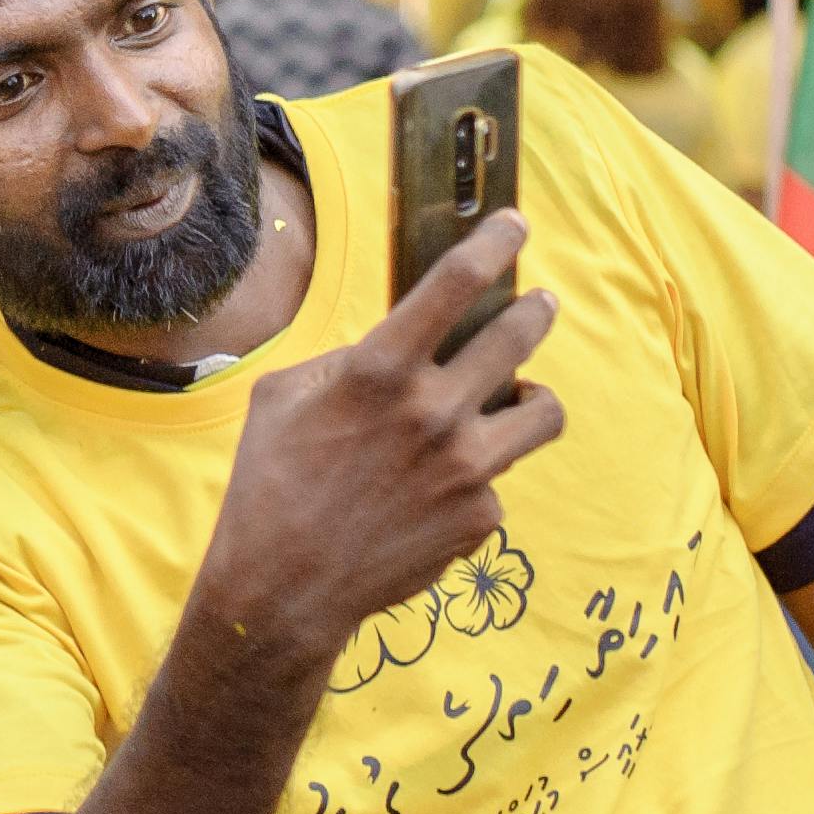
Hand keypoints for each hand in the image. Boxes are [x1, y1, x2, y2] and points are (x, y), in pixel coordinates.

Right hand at [185, 215, 562, 670]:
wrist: (284, 588)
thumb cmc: (270, 482)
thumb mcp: (284, 397)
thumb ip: (346, 362)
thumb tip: (395, 347)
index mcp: (379, 371)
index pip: (455, 284)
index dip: (494, 243)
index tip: (514, 225)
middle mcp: (435, 413)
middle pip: (521, 338)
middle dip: (537, 310)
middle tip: (539, 305)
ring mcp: (467, 469)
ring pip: (543, 412)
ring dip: (533, 396)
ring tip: (518, 397)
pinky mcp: (480, 519)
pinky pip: (498, 479)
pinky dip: (477, 476)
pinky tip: (439, 490)